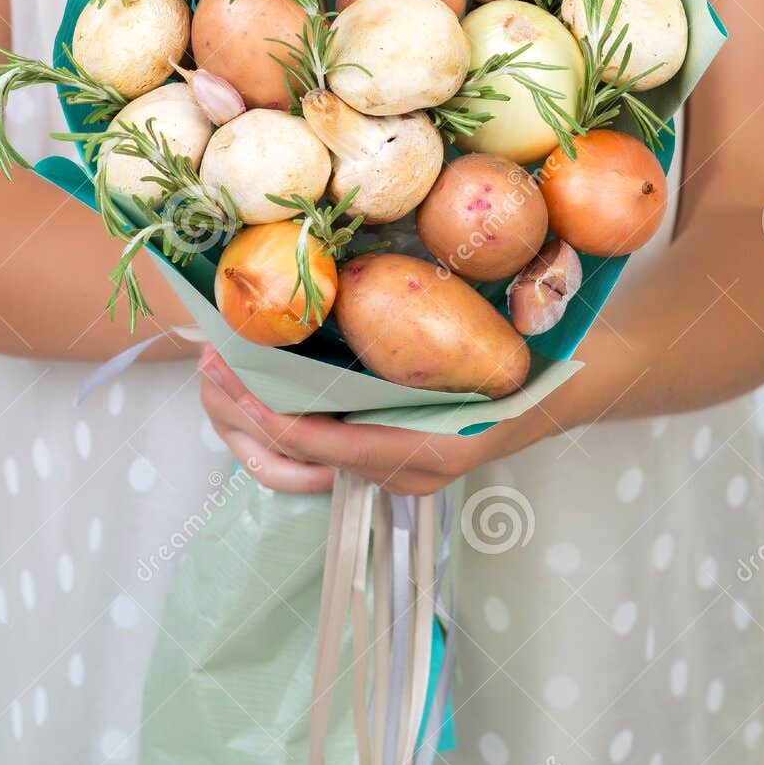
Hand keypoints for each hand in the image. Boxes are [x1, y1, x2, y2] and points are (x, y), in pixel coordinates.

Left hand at [199, 345, 552, 495]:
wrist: (554, 391)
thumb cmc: (522, 361)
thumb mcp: (482, 342)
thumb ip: (425, 336)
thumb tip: (352, 290)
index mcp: (426, 451)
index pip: (323, 444)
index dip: (268, 412)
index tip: (229, 375)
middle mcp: (406, 474)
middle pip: (305, 457)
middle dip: (249, 414)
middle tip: (209, 363)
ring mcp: (399, 474)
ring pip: (310, 458)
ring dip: (262, 415)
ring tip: (223, 368)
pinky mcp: (391, 460)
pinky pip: (329, 447)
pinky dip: (291, 417)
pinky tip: (264, 382)